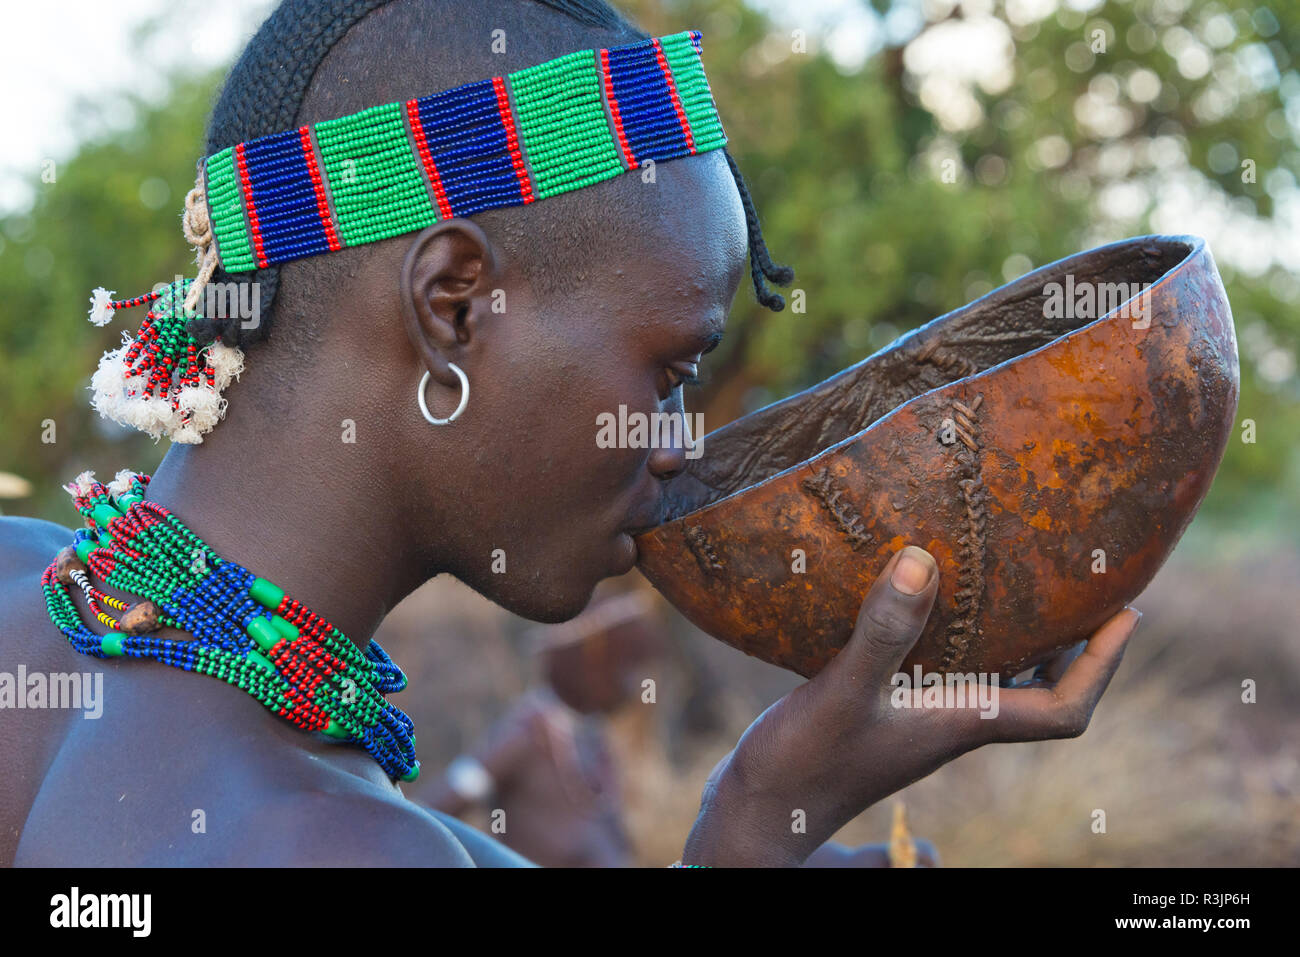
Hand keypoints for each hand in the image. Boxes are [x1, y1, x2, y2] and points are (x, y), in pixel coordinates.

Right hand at [682, 545, 1139, 866]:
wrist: (760, 815)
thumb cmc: (804, 764)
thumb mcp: (843, 691)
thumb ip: (883, 631)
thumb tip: (923, 561)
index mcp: (961, 724)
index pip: (1063, 710)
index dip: (1102, 666)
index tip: (1128, 613)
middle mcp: (951, 724)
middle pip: (1039, 692)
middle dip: (1072, 644)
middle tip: (1084, 584)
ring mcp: (918, 722)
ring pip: (994, 680)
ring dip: (1020, 638)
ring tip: (1021, 581)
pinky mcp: (884, 712)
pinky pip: (945, 671)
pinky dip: (959, 637)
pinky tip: (925, 602)